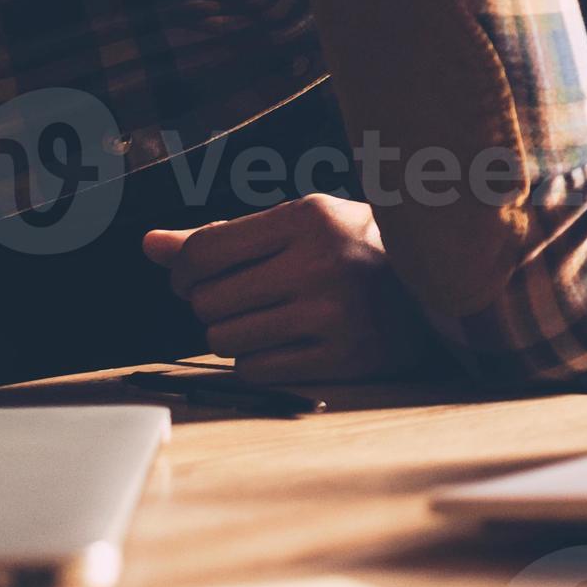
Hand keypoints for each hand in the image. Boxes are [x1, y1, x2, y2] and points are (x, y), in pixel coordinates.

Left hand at [140, 195, 437, 382]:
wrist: (438, 288)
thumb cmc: (353, 249)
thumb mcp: (299, 225)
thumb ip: (223, 236)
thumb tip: (148, 244)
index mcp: (309, 217)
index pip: (202, 252)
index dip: (182, 272)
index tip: (193, 279)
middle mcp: (320, 263)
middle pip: (207, 301)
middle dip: (212, 304)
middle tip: (241, 298)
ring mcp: (333, 314)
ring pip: (223, 340)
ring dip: (233, 335)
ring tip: (266, 320)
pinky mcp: (341, 357)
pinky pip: (255, 369)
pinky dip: (258, 360)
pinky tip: (288, 342)